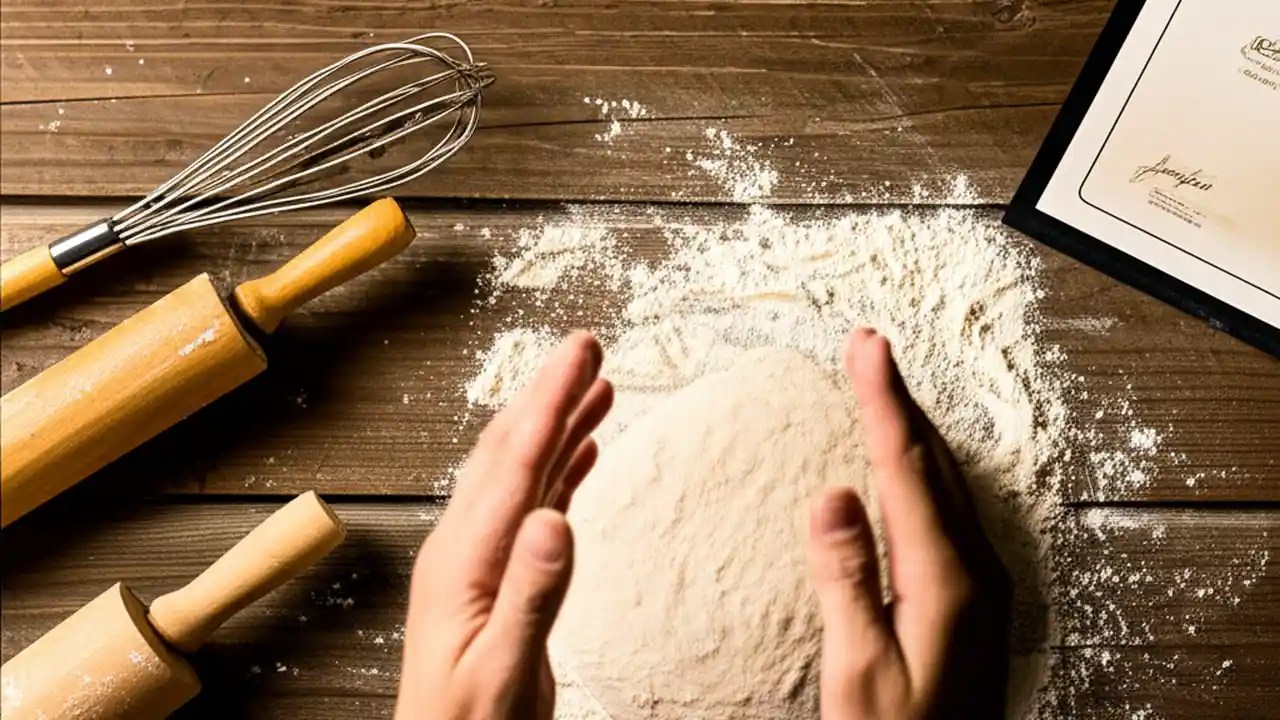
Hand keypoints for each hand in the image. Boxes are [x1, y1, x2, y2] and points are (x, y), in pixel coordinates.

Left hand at [395, 332, 613, 719]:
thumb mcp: (502, 670)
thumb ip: (530, 594)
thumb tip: (554, 519)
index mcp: (464, 560)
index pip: (516, 461)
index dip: (552, 400)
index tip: (580, 352)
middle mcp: (466, 547)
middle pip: (513, 449)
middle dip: (550, 391)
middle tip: (587, 345)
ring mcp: (479, 558)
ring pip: (523, 470)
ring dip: (558, 422)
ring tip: (594, 384)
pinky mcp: (497, 574)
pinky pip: (532, 503)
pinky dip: (561, 468)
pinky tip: (581, 451)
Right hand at [808, 328, 1011, 718]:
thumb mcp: (859, 669)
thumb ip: (848, 579)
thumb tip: (832, 495)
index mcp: (943, 578)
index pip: (905, 467)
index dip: (882, 399)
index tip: (866, 347)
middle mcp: (971, 570)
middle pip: (932, 461)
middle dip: (897, 397)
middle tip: (867, 346)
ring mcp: (978, 582)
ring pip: (944, 480)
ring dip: (911, 427)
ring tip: (881, 387)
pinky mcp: (971, 597)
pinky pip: (947, 507)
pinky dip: (920, 467)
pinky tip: (907, 466)